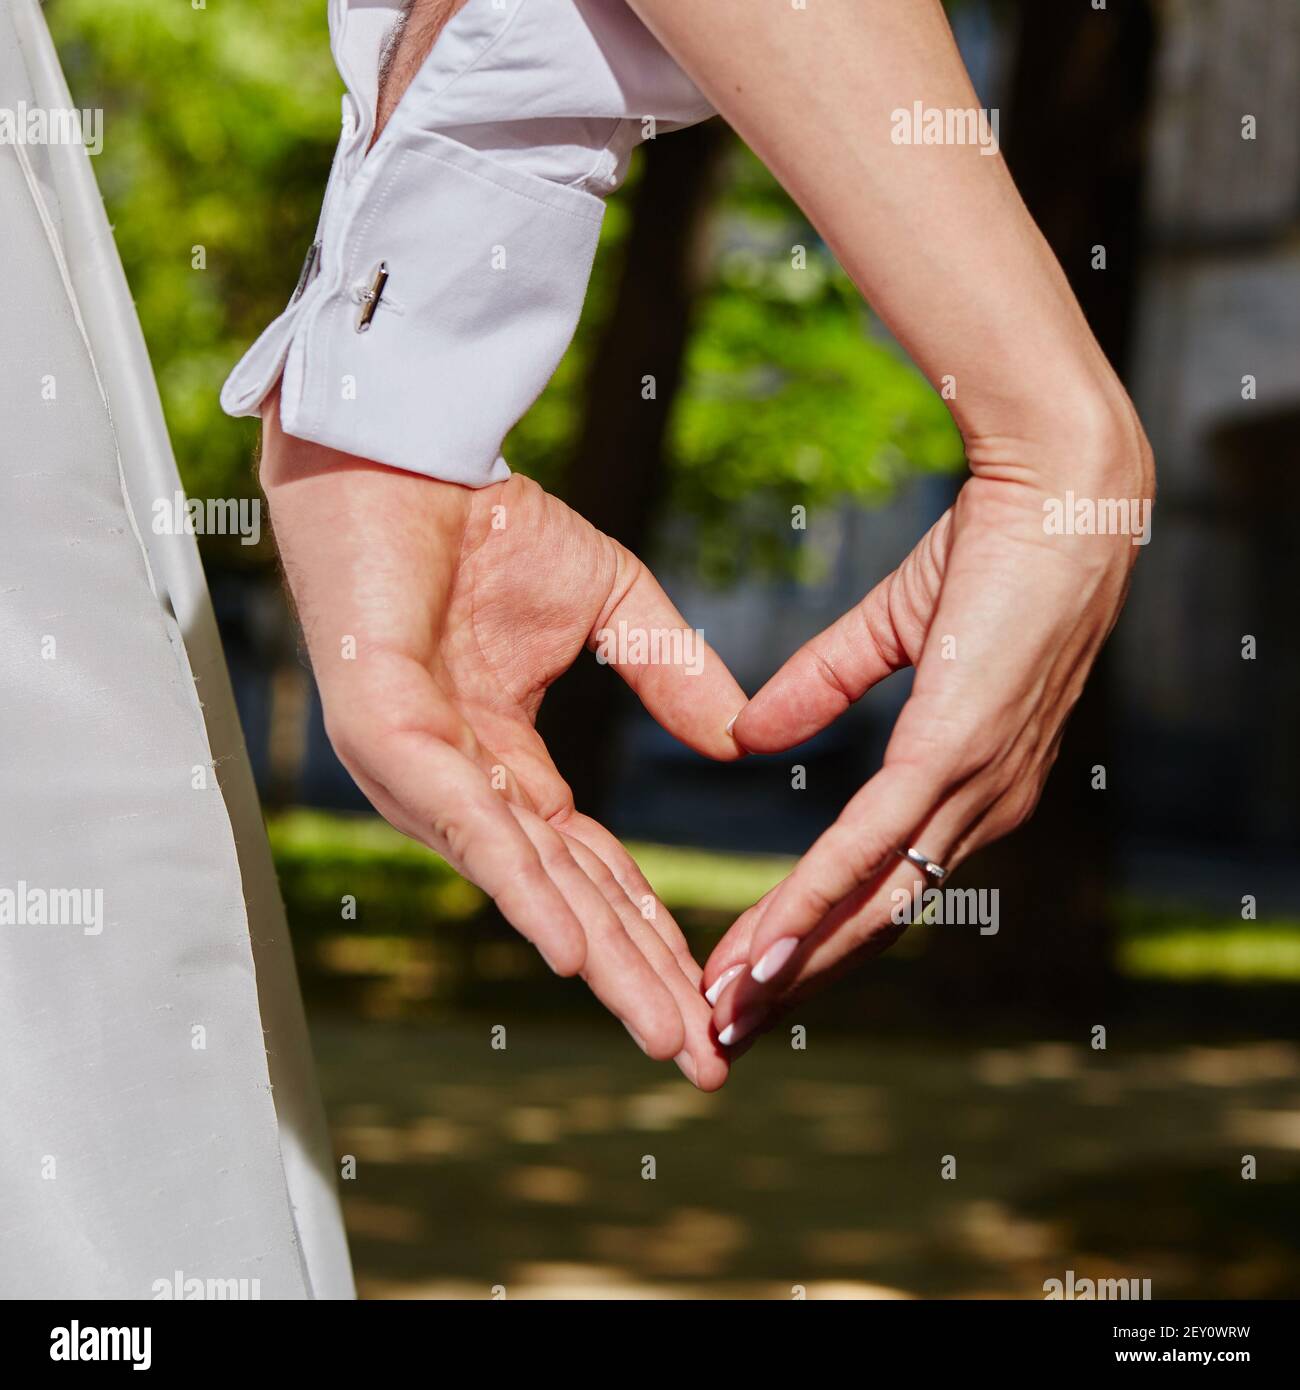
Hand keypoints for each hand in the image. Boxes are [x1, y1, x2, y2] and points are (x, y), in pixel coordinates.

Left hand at [259, 390, 742, 1088]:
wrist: (404, 449)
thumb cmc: (486, 522)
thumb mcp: (610, 604)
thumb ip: (669, 671)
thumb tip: (739, 738)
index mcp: (507, 763)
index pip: (591, 867)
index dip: (652, 932)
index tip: (713, 992)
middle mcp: (464, 788)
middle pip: (567, 901)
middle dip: (637, 982)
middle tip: (700, 1059)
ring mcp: (424, 772)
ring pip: (526, 883)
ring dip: (600, 960)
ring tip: (662, 1030)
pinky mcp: (392, 735)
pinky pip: (471, 824)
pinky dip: (523, 888)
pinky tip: (572, 951)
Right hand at [702, 413, 1153, 1050]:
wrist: (1057, 489)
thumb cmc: (991, 552)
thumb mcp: (890, 633)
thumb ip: (824, 685)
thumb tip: (753, 737)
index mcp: (972, 786)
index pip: (883, 885)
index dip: (814, 936)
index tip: (745, 972)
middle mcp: (982, 807)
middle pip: (876, 921)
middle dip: (797, 980)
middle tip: (722, 1026)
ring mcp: (974, 785)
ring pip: (871, 899)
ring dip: (794, 959)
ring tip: (725, 1006)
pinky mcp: (955, 749)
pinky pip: (872, 841)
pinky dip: (817, 897)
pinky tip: (769, 941)